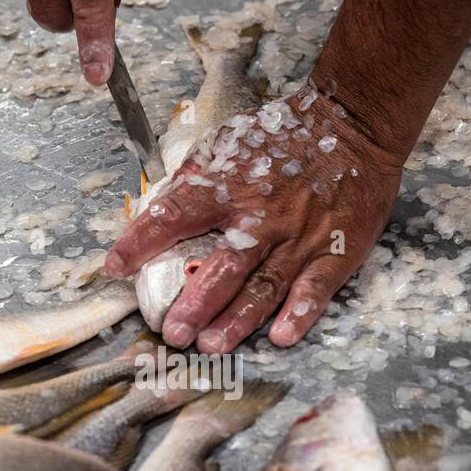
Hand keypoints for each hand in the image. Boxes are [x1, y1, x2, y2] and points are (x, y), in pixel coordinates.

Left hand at [104, 87, 403, 351]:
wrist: (354, 126)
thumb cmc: (285, 138)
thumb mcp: (230, 143)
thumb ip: (195, 178)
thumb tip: (158, 207)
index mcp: (230, 188)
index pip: (176, 214)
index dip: (143, 241)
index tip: (116, 266)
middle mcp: (262, 217)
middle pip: (223, 267)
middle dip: (195, 304)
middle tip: (173, 333)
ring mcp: (300, 238)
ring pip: (264, 286)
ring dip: (237, 320)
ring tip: (212, 344)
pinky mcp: (335, 251)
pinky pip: (316, 288)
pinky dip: (300, 313)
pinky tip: (282, 336)